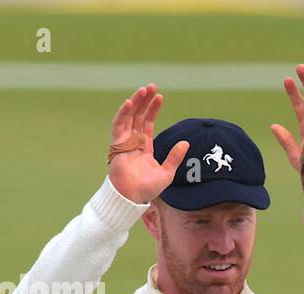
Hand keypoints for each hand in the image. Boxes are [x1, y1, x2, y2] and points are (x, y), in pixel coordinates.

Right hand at [108, 84, 188, 203]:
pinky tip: (129, 103)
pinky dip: (123, 113)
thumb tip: (186, 143)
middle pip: (138, 115)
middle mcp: (134, 141)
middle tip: (151, 86)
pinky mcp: (117, 145)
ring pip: (129, 116)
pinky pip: (118, 125)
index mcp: (145, 146)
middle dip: (144, 101)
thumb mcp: (167, 172)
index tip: (160, 96)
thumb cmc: (148, 188)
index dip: (153, 109)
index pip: (148, 122)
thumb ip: (175, 157)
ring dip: (135, 102)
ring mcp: (124, 141)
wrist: (133, 197)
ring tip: (144, 90)